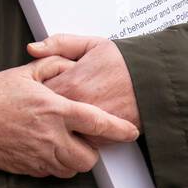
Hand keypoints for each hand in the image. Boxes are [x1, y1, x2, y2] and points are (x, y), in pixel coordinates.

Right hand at [0, 55, 139, 177]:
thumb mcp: (25, 72)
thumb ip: (53, 65)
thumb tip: (70, 65)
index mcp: (56, 110)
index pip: (98, 123)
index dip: (119, 130)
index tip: (131, 131)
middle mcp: (52, 137)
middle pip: (90, 158)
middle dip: (92, 150)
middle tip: (84, 138)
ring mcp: (40, 156)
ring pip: (72, 169)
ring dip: (74, 159)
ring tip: (64, 143)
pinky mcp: (29, 168)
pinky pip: (52, 173)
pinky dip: (55, 165)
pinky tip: (45, 149)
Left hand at [26, 34, 141, 133]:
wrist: (155, 80)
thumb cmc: (124, 62)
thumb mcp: (91, 44)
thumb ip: (59, 44)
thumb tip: (32, 48)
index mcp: (71, 84)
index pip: (36, 95)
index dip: (33, 93)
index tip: (34, 91)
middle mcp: (79, 108)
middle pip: (46, 117)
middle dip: (43, 113)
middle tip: (43, 107)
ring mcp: (91, 126)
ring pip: (62, 133)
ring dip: (60, 127)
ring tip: (60, 117)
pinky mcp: (104, 138)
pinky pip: (82, 143)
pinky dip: (78, 136)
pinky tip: (79, 125)